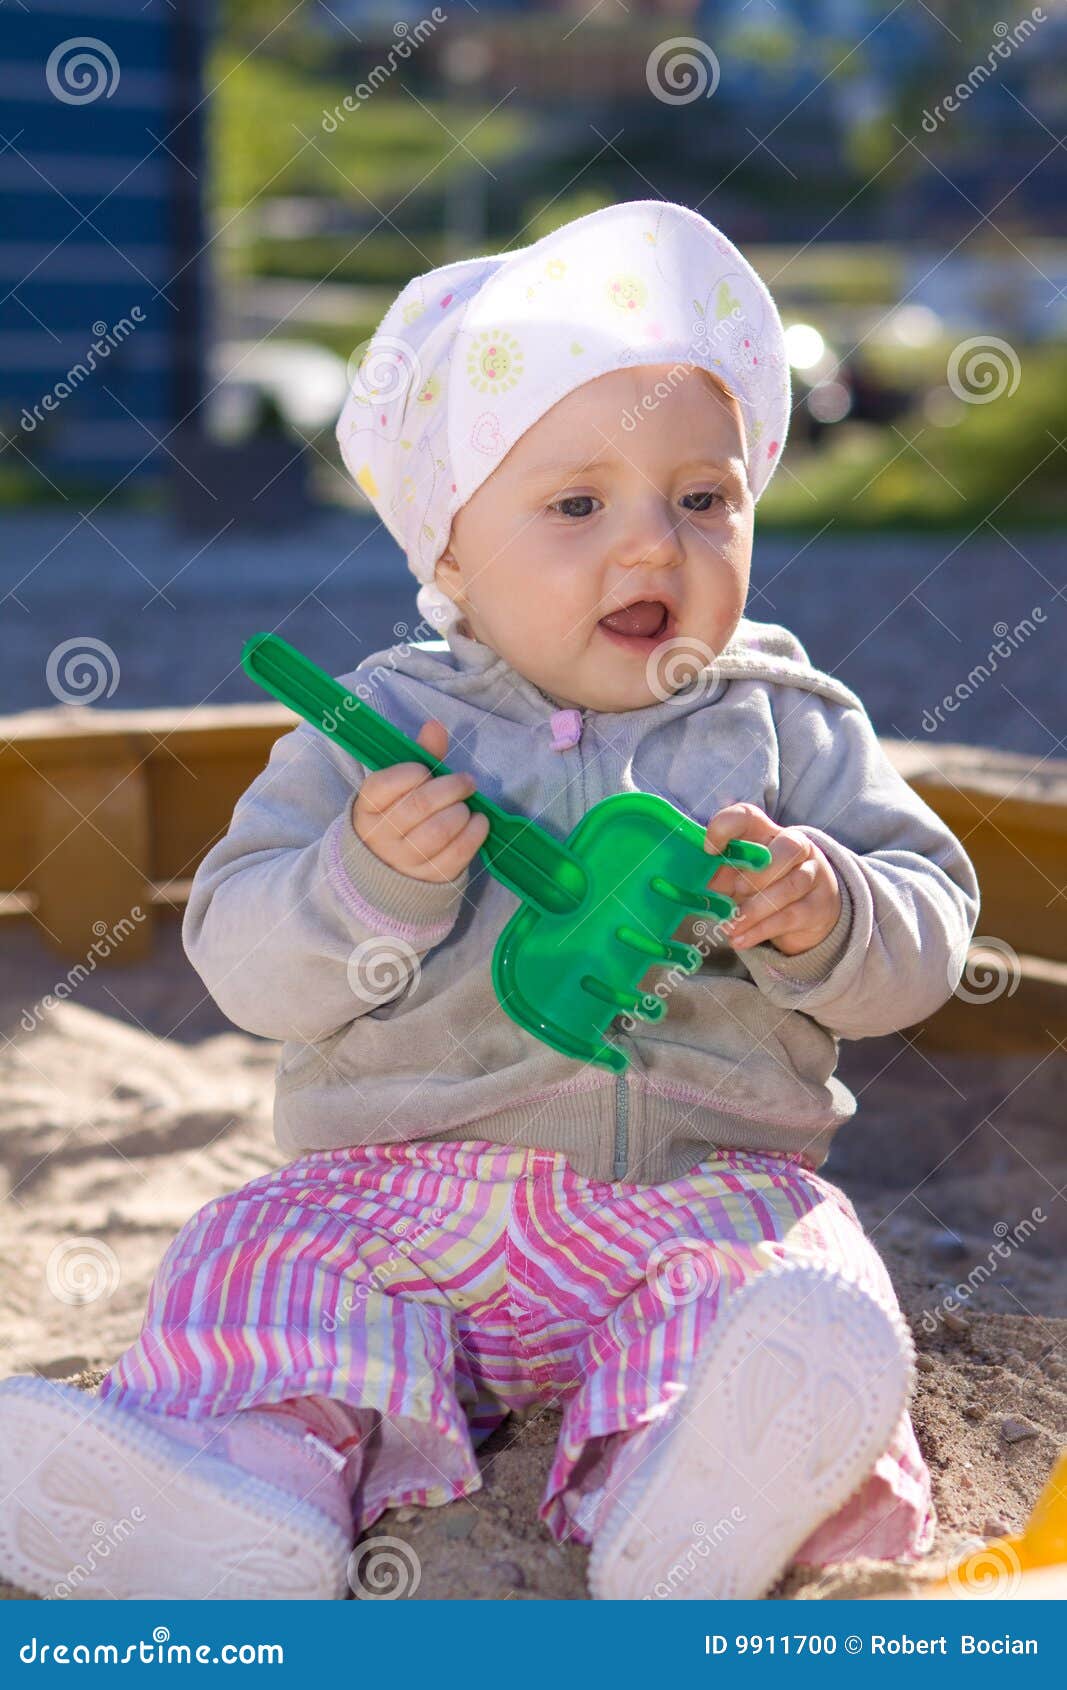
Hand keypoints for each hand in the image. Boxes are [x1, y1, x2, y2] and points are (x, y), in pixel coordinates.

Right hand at [351, 719, 489, 882]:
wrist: (390, 868)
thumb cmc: (398, 815)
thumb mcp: (401, 786)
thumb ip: (419, 756)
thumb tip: (435, 726)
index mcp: (367, 807)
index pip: (384, 785)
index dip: (413, 773)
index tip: (427, 771)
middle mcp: (381, 836)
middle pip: (418, 806)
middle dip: (450, 788)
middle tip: (466, 781)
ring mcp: (404, 861)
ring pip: (438, 832)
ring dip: (461, 812)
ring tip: (467, 805)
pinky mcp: (429, 878)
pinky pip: (456, 855)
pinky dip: (474, 834)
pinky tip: (479, 822)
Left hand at [702, 802, 841, 956]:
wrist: (810, 909)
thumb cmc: (765, 885)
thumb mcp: (739, 874)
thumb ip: (720, 874)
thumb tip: (694, 880)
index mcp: (766, 832)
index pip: (748, 815)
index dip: (727, 826)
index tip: (708, 849)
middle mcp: (796, 846)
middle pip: (787, 847)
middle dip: (757, 873)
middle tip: (734, 891)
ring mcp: (813, 874)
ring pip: (791, 886)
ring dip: (755, 909)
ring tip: (731, 927)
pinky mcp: (818, 905)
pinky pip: (791, 916)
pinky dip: (762, 930)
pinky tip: (741, 939)